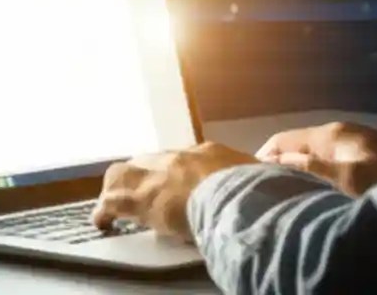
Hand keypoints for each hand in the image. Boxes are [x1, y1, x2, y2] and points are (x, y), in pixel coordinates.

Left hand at [91, 143, 257, 242]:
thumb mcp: (258, 179)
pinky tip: (102, 222)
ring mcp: (157, 175)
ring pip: (121, 173)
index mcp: (207, 153)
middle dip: (140, 177)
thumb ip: (255, 179)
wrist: (236, 197)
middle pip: (148, 160)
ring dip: (115, 190)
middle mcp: (178, 158)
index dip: (172, 173)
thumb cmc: (252, 191)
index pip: (181, 159)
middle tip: (138, 195)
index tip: (173, 187)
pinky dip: (104, 212)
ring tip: (112, 207)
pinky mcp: (141, 199)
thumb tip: (274, 182)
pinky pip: (111, 202)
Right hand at [255, 121, 376, 196]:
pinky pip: (325, 154)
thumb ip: (312, 168)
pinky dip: (311, 165)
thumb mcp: (346, 178)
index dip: (264, 154)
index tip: (248, 173)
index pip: (284, 139)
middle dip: (277, 160)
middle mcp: (334, 131)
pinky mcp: (359, 149)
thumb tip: (278, 162)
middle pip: (296, 143)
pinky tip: (312, 182)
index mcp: (328, 135)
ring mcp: (348, 139)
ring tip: (283, 185)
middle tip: (263, 183)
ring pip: (310, 149)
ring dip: (295, 164)